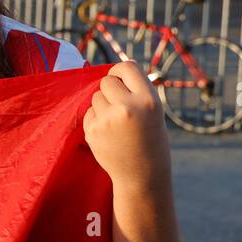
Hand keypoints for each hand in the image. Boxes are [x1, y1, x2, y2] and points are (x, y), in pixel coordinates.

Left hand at [82, 61, 170, 190]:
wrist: (142, 173)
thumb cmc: (149, 138)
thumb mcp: (153, 111)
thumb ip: (136, 91)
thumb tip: (115, 70)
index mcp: (148, 100)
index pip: (127, 67)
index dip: (120, 71)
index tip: (119, 78)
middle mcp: (128, 107)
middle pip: (106, 81)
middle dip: (110, 89)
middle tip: (119, 105)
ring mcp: (108, 120)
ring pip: (95, 97)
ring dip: (103, 104)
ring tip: (117, 122)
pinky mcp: (92, 130)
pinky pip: (89, 112)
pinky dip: (95, 119)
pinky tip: (109, 133)